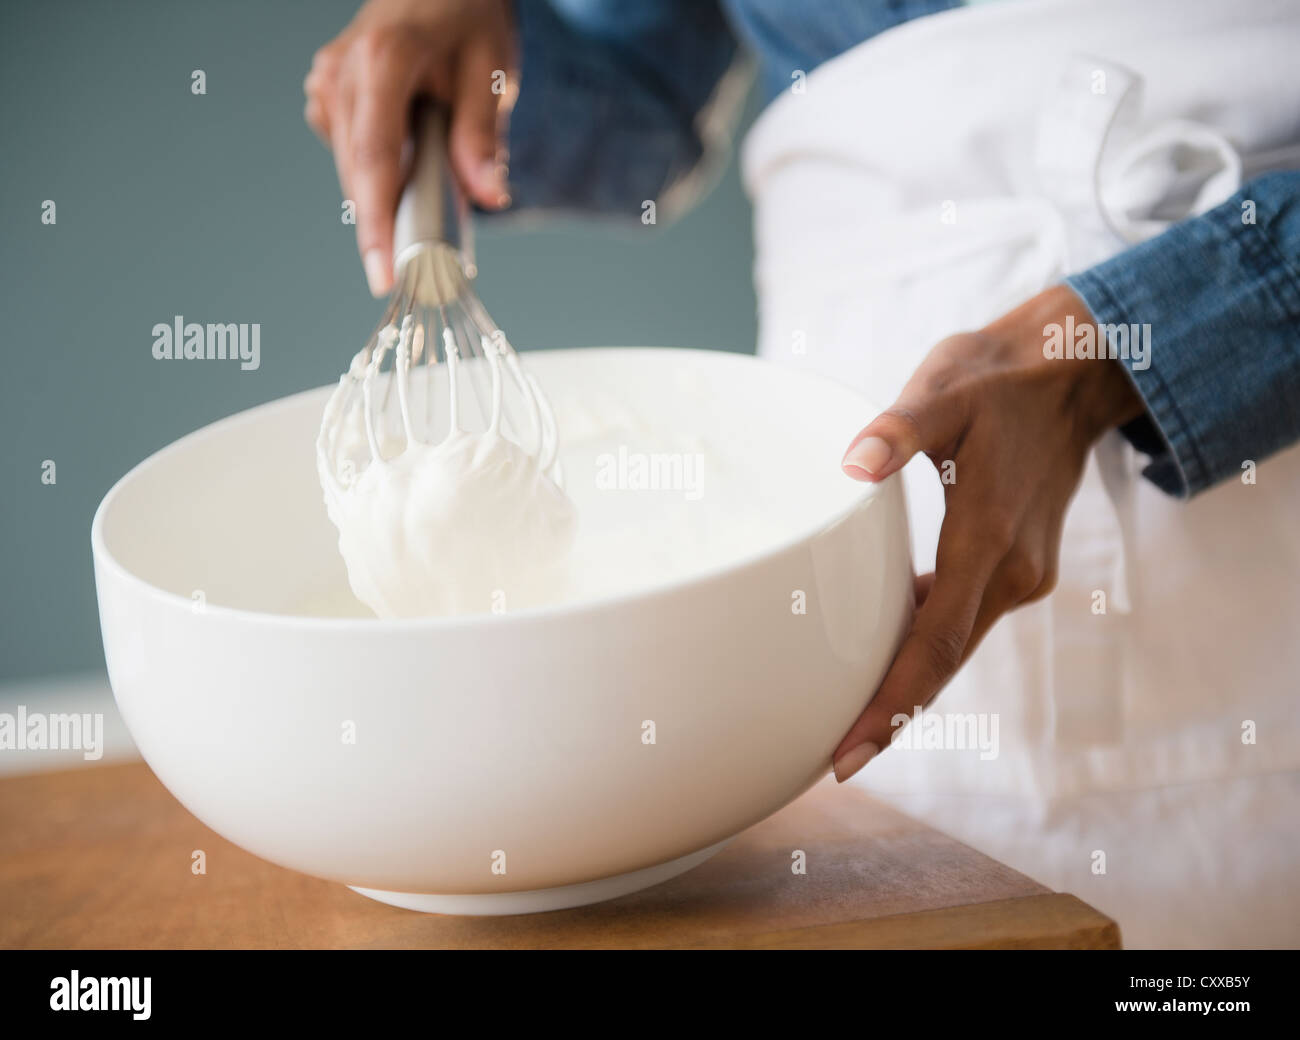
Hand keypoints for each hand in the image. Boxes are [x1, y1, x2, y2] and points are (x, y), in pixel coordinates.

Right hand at [304, 0, 515, 295]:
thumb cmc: (468, 17)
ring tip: (422, 214)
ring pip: (352, 169)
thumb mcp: (492, 70)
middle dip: (385, 228)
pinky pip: (350, 155)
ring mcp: (327, 82)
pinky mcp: (326, 94)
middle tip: (418, 272)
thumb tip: (490, 197)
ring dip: (384, 200)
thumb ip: (484, 135)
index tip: (383, 276)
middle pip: (359, 174)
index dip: (377, 226)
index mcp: (383, 60)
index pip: (376, 160)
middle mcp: (342, 71)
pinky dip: (379, 174)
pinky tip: (408, 165)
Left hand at [832, 285, 1144, 781]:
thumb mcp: (945, 390)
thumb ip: (898, 429)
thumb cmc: (1000, 379)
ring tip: (850, 725)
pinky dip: (925, 647)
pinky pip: (964, 622)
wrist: (1072, 371)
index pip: (932, 644)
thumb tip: (851, 465)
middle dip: (890, 716)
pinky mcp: (1016, 565)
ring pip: (954, 647)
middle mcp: (1011, 572)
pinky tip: (884, 655)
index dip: (890, 704)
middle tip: (834, 762)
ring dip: (906, 686)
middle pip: (941, 663)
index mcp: (987, 540)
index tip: (849, 752)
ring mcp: (1020, 573)